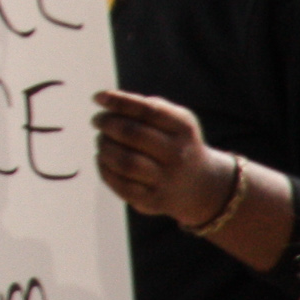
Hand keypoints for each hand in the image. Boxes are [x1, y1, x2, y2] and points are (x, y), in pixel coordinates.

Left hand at [93, 89, 237, 225]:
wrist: (202, 186)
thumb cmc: (175, 143)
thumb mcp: (173, 121)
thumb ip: (145, 107)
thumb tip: (106, 99)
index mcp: (183, 128)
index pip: (148, 111)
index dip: (119, 101)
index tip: (97, 98)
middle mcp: (178, 154)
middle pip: (133, 135)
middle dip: (107, 124)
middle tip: (97, 120)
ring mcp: (167, 180)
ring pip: (125, 162)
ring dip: (104, 147)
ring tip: (101, 140)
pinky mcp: (154, 201)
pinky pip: (121, 185)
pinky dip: (104, 168)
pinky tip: (103, 159)